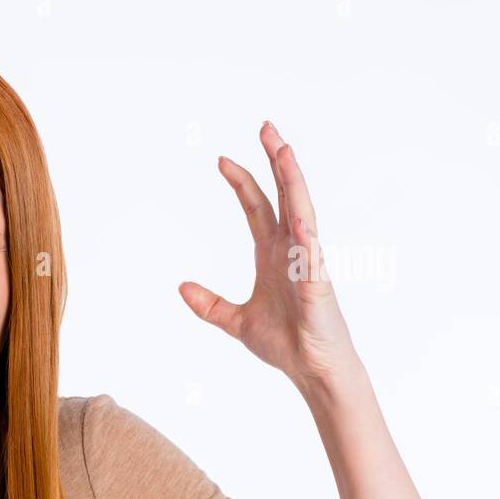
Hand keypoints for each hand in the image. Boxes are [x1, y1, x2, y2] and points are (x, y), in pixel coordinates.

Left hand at [178, 121, 359, 391]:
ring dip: (293, 180)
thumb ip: (209, 305)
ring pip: (301, 211)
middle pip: (285, 195)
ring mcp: (307, 262)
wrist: (312, 372)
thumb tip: (181, 288)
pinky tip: (297, 209)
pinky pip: (311, 250)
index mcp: (272, 254)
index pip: (256, 208)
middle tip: (265, 127)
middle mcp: (292, 250)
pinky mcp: (319, 282)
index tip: (221, 160)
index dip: (242, 183)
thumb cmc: (285, 344)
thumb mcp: (235, 321)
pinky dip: (304, 228)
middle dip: (275, 162)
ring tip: (283, 150)